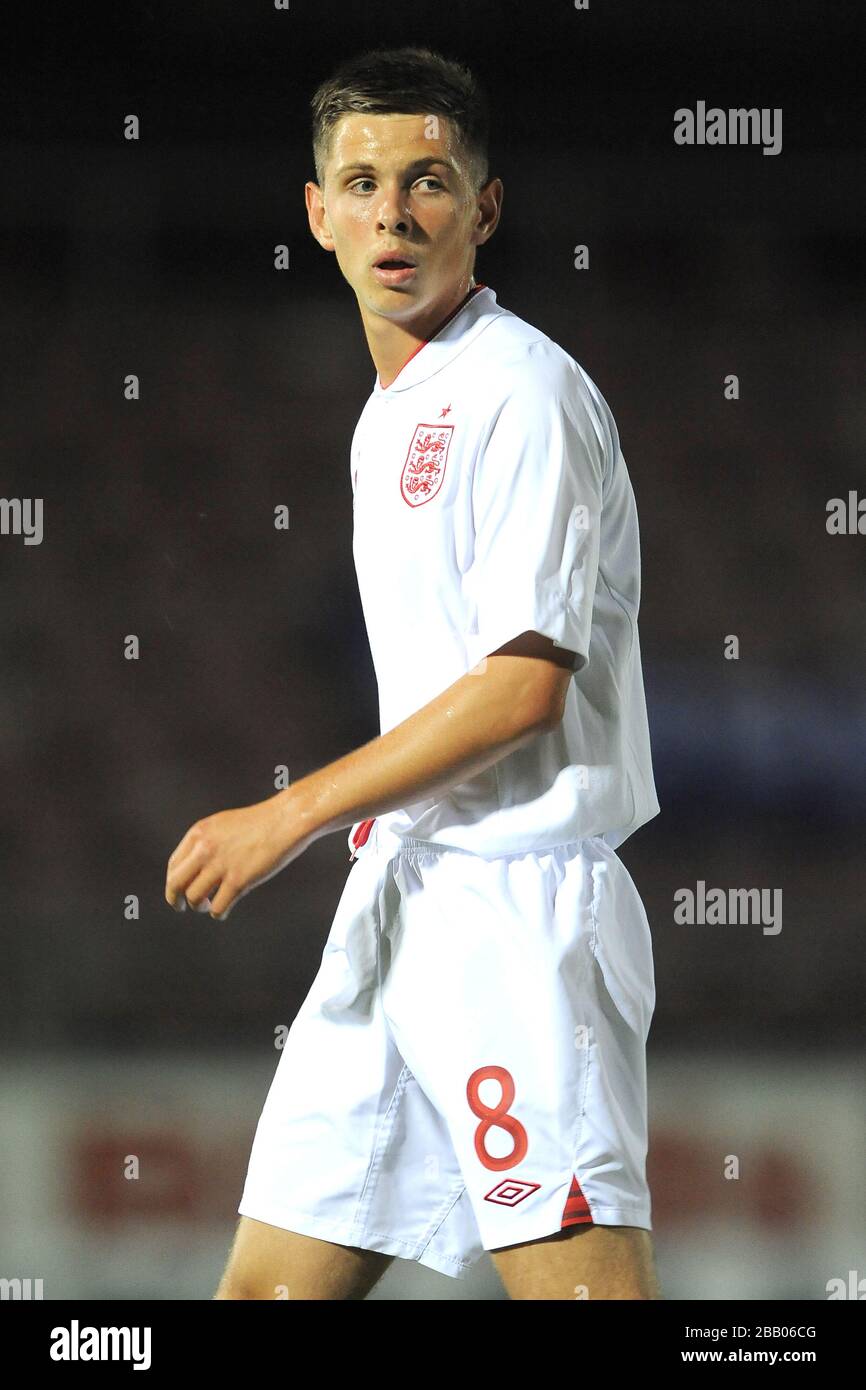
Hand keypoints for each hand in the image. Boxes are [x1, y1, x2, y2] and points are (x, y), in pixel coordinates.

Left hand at [165, 794, 309, 920]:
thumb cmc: (260, 822)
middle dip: (175, 899)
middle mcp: (204, 849)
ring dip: (200, 906)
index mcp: (199, 833)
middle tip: (182, 907)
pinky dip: (218, 913)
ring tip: (209, 905)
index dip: (172, 883)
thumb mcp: (223, 824)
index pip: (173, 866)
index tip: (178, 892)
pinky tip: (223, 910)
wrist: (286, 819)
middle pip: (175, 884)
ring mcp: (221, 865)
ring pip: (194, 898)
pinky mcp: (239, 880)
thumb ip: (206, 842)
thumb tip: (194, 867)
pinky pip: (218, 906)